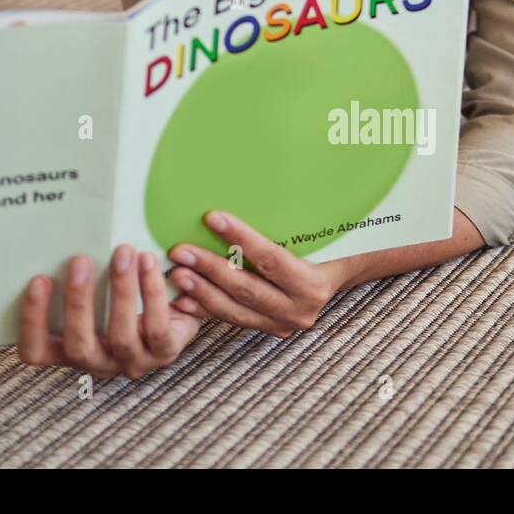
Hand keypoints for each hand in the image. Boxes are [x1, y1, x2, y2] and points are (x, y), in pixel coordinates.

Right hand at [18, 246, 202, 380]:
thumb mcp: (94, 291)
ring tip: (123, 252)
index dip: (32, 321)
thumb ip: (75, 276)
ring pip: (121, 337)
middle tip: (80, 260)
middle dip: (78, 302)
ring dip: (120, 291)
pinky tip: (147, 262)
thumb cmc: (121, 297)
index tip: (38, 279)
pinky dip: (151, 292)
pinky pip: (157, 328)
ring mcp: (131, 361)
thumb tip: (60, 234)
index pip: (35, 350)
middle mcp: (97, 362)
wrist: (172, 315)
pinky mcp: (163, 354)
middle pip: (78, 346)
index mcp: (69, 349)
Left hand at [166, 211, 341, 336]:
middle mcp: (298, 309)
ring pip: (234, 309)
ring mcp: (281, 324)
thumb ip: (298, 221)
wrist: (338, 284)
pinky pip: (230, 320)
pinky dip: (204, 310)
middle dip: (210, 268)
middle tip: (180, 251)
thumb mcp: (322, 237)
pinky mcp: (267, 330)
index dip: (240, 237)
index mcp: (312, 284)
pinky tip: (182, 300)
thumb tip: (264, 183)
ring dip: (201, 292)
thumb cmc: (329, 253)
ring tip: (176, 274)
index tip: (211, 217)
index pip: (270, 258)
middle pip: (247, 287)